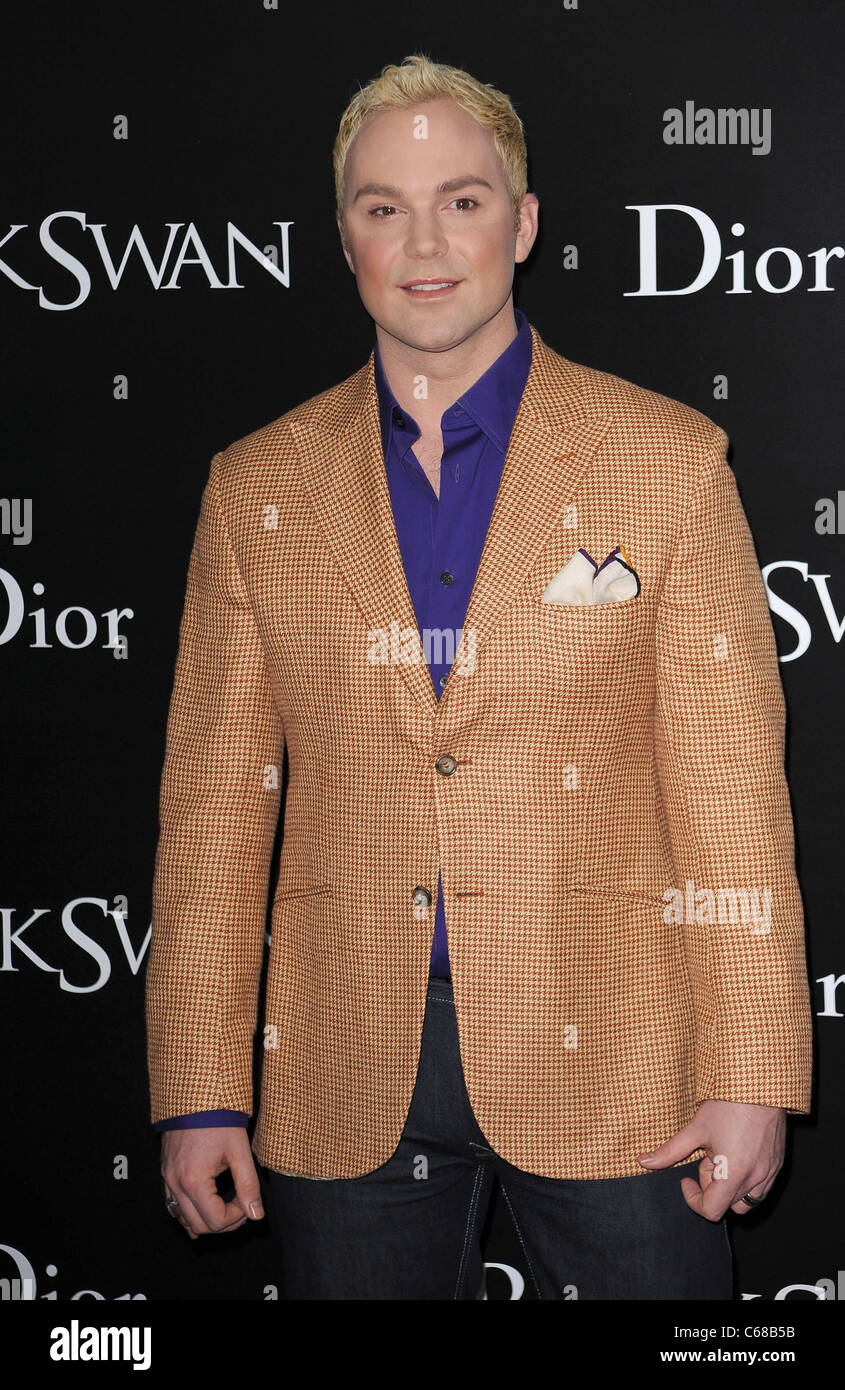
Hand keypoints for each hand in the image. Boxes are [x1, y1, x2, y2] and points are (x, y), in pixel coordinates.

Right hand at [161, 1127, 263, 1238]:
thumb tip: (256, 1214)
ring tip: (226, 1210)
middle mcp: (175, 1184)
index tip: (248, 1202)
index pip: (216, 1221)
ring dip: (205, 1221)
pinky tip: (201, 1210)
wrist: (195, 1094)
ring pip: (183, 1219)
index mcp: (193, 1181)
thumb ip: (248, 1185)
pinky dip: (187, 1213)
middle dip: (224, 1223)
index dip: (237, 1217)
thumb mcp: (239, 1151)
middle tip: (241, 1208)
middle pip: (199, 1226)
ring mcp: (167, 1178)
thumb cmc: (218, 1118)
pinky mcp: (166, 1172)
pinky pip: (173, 1204)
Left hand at [637, 1099, 785, 1220]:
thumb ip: (670, 1150)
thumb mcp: (695, 1128)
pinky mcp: (778, 1163)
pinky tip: (738, 1152)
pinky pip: (762, 1186)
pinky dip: (747, 1179)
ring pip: (748, 1199)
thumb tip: (645, 1161)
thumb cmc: (729, 1104)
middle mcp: (756, 1179)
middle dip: (712, 1187)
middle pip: (728, 1205)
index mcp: (733, 1174)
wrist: (759, 1084)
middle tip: (706, 1157)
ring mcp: (770, 1172)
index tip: (686, 1180)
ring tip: (723, 1155)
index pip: (711, 1210)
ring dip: (731, 1186)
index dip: (693, 1199)